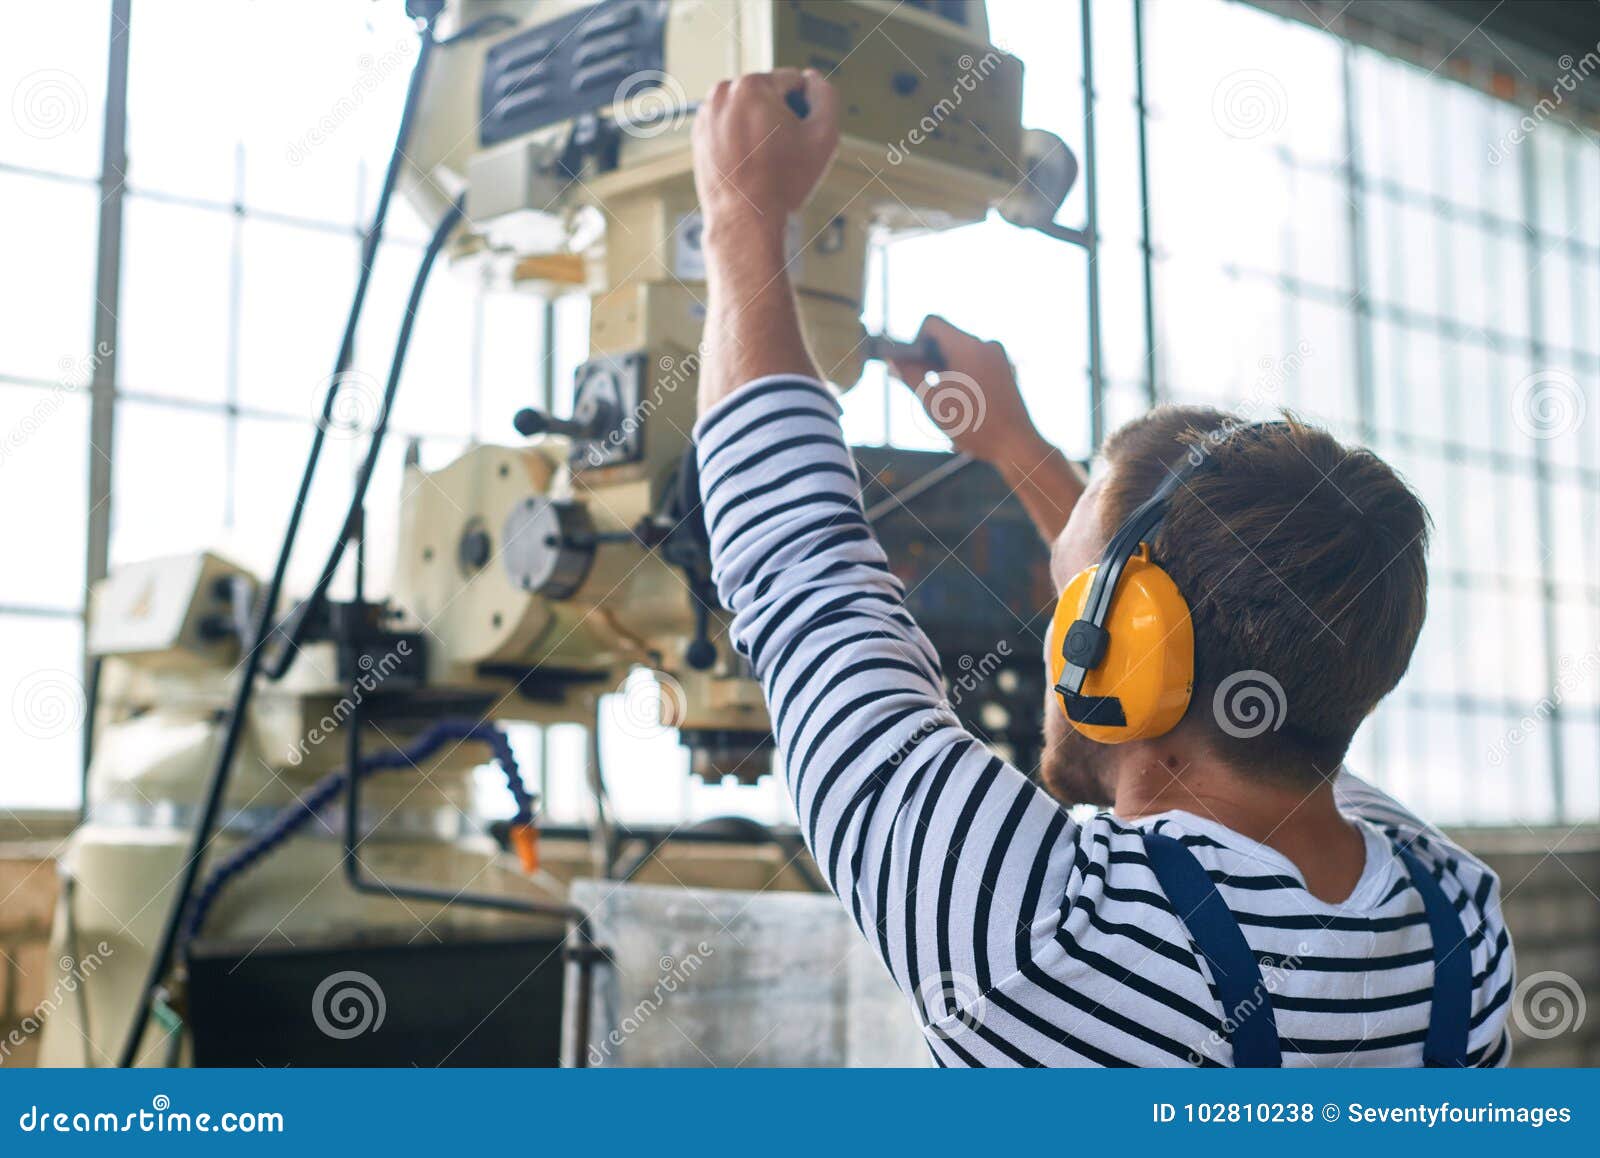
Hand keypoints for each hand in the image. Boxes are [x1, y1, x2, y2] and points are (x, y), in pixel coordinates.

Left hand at [691, 69, 839, 244]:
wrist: (744, 220)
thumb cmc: (784, 182)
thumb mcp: (824, 136)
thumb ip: (826, 96)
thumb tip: (812, 78)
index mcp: (752, 85)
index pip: (794, 81)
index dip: (806, 110)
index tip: (799, 139)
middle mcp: (723, 91)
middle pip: (769, 94)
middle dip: (780, 116)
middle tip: (781, 154)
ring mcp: (707, 112)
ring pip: (749, 109)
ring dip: (761, 126)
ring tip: (764, 160)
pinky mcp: (699, 132)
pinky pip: (730, 125)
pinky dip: (741, 138)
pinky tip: (748, 163)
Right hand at [887, 316, 1044, 467]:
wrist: (1015, 444)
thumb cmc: (974, 425)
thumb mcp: (933, 401)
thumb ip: (909, 376)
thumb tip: (893, 362)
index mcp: (967, 346)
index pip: (932, 323)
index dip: (915, 341)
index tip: (913, 366)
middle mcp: (985, 344)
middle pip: (947, 338)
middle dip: (929, 358)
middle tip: (921, 385)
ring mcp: (998, 356)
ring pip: (960, 352)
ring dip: (945, 369)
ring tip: (944, 399)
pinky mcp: (1005, 369)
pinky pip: (975, 362)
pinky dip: (962, 375)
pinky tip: (961, 401)